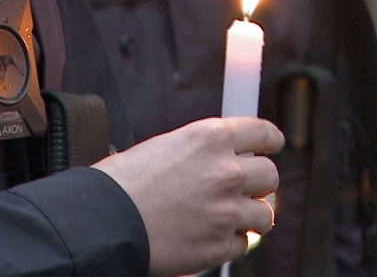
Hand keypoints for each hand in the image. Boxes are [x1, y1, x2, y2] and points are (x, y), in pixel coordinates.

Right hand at [93, 117, 282, 276]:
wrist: (103, 222)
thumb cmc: (122, 182)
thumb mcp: (165, 147)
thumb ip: (201, 151)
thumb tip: (223, 159)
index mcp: (210, 138)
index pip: (262, 132)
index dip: (271, 140)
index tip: (273, 145)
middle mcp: (226, 170)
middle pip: (270, 175)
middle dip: (260, 182)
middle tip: (244, 188)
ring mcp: (227, 210)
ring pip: (264, 214)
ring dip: (249, 215)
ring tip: (226, 217)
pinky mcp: (220, 245)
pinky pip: (243, 243)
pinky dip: (230, 241)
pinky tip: (208, 235)